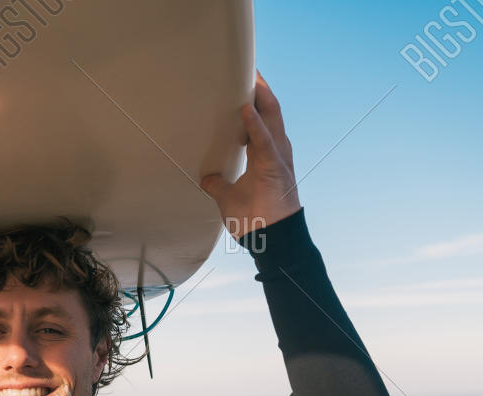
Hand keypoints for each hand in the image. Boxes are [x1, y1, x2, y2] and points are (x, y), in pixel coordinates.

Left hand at [200, 71, 300, 239]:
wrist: (272, 240)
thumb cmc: (256, 220)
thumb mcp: (228, 198)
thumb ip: (218, 185)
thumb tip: (205, 178)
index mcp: (266, 154)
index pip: (261, 119)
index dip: (254, 100)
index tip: (244, 84)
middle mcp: (275, 151)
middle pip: (269, 111)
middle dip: (260, 89)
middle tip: (248, 68)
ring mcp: (277, 157)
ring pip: (270, 118)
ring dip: (259, 96)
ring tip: (249, 76)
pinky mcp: (274, 167)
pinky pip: (264, 141)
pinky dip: (254, 124)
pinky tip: (244, 108)